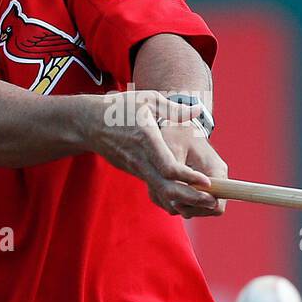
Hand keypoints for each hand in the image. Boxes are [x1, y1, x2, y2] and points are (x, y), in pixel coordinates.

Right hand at [84, 91, 218, 215]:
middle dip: (191, 197)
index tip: (206, 181)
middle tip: (213, 201)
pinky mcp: (136, 172)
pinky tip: (190, 199)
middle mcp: (141, 158)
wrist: (89, 124)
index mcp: (146, 139)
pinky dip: (172, 196)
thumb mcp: (147, 100)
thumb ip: (173, 108)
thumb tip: (197, 111)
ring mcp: (137, 168)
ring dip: (184, 200)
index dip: (188, 177)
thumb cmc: (120, 108)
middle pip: (166, 187)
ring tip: (207, 202)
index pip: (168, 166)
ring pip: (161, 191)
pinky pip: (155, 188)